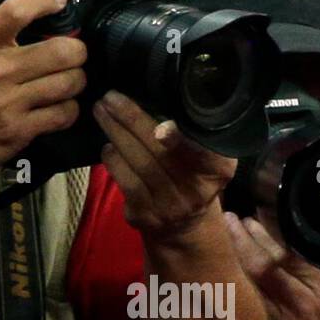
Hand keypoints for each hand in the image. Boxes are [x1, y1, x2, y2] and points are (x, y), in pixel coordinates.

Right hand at [0, 0, 86, 169]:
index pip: (15, 11)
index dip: (44, 0)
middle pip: (61, 52)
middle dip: (77, 51)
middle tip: (74, 54)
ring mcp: (9, 101)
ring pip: (69, 83)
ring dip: (77, 80)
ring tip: (70, 79)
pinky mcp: (20, 129)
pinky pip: (64, 114)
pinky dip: (70, 108)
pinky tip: (62, 105)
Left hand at [93, 91, 236, 242]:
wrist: (184, 225)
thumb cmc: (193, 177)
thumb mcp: (206, 158)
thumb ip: (194, 135)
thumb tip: (160, 94)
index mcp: (217, 172)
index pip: (205, 155)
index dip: (183, 143)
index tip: (162, 129)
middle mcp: (196, 192)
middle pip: (160, 153)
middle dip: (131, 121)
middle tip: (110, 98)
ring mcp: (169, 207)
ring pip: (138, 163)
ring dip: (115, 133)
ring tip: (102, 112)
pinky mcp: (145, 216)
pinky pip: (124, 179)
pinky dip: (113, 158)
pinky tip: (109, 147)